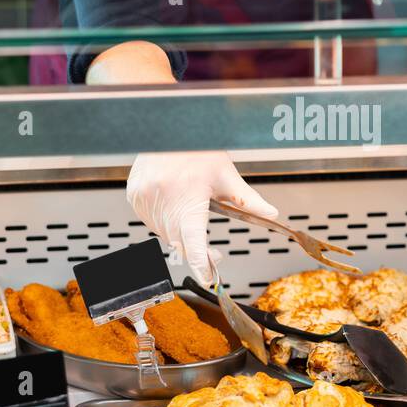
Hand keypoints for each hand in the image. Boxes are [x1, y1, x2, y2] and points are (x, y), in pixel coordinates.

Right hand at [127, 151, 278, 286]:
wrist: (167, 127)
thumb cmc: (196, 148)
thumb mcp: (226, 174)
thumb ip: (248, 200)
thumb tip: (271, 214)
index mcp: (189, 198)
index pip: (195, 242)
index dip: (202, 265)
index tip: (209, 278)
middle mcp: (164, 200)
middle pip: (181, 242)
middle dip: (197, 252)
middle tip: (214, 255)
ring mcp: (146, 199)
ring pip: (164, 234)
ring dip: (179, 236)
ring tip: (191, 219)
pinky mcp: (134, 196)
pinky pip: (149, 221)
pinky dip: (162, 223)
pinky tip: (173, 208)